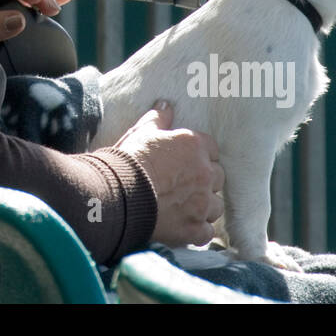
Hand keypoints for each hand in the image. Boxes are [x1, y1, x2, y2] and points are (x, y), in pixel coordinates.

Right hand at [113, 101, 223, 247]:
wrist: (117, 196)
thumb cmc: (129, 160)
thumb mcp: (141, 132)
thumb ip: (158, 118)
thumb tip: (166, 104)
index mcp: (194, 146)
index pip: (212, 148)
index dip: (200, 155)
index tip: (188, 161)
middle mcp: (205, 173)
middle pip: (218, 177)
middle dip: (206, 180)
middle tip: (185, 184)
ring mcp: (202, 203)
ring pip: (216, 205)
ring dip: (205, 206)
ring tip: (186, 206)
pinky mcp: (195, 229)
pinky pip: (207, 231)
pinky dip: (199, 230)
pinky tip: (186, 226)